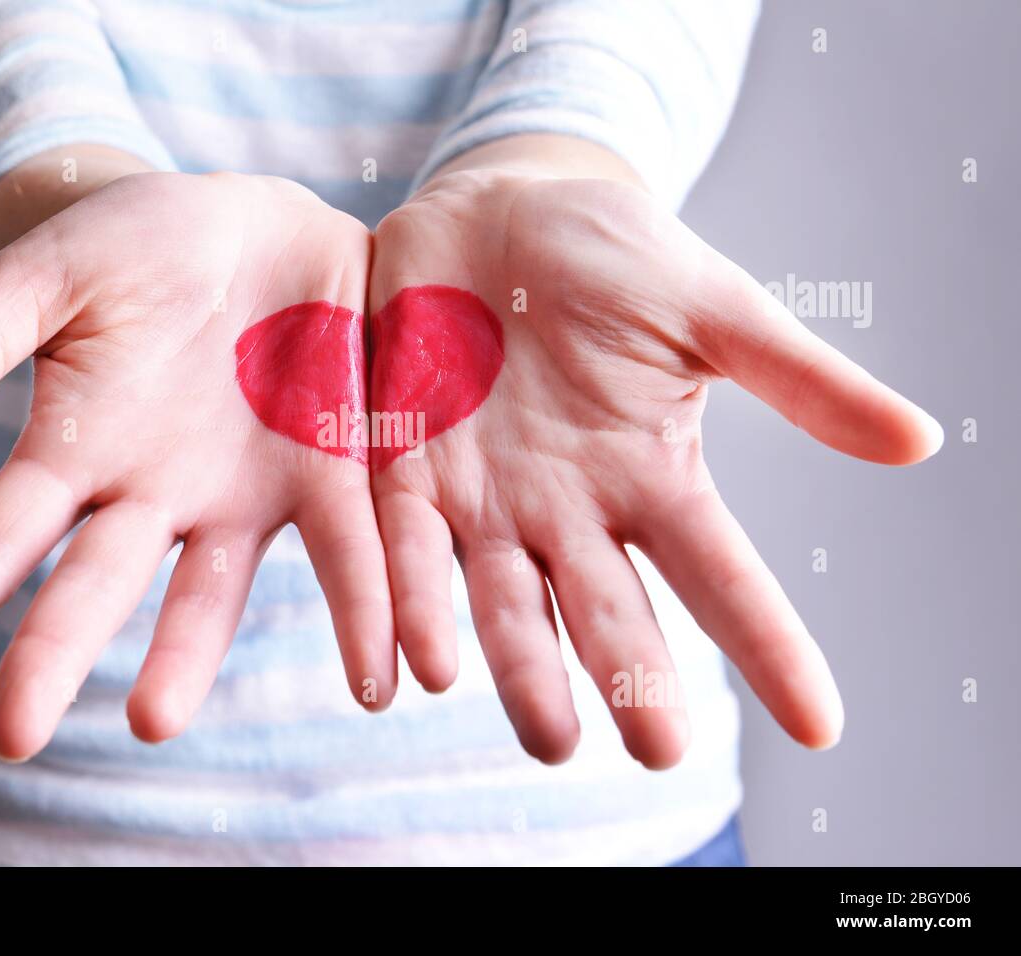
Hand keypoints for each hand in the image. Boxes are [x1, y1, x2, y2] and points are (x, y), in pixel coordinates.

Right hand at [0, 170, 394, 759]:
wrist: (253, 224)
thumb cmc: (135, 245)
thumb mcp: (46, 279)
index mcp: (75, 450)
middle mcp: (153, 495)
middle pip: (93, 587)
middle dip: (52, 655)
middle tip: (12, 736)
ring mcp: (242, 494)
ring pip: (214, 591)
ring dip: (192, 655)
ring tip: (161, 722)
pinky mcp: (330, 472)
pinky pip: (349, 544)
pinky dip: (366, 603)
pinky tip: (379, 674)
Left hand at [368, 167, 940, 766]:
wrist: (498, 207)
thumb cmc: (610, 253)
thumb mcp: (709, 309)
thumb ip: (796, 378)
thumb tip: (920, 443)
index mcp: (649, 476)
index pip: (719, 573)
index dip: (768, 645)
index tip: (821, 723)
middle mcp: (568, 511)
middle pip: (607, 610)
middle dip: (632, 676)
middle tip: (661, 747)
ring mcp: (484, 501)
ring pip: (504, 605)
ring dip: (522, 671)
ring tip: (551, 736)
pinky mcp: (404, 472)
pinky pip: (405, 549)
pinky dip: (410, 604)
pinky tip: (420, 663)